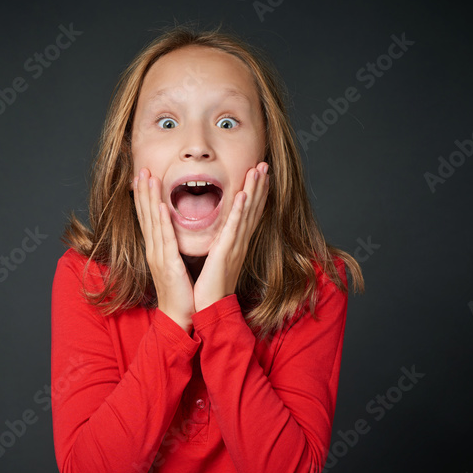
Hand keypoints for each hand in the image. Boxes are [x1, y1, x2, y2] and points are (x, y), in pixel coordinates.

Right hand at [132, 167, 194, 331]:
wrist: (180, 316)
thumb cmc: (181, 292)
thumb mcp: (176, 265)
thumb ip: (174, 248)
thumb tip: (176, 234)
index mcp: (157, 249)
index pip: (148, 217)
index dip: (144, 197)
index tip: (143, 177)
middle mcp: (154, 249)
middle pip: (145, 214)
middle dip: (142, 191)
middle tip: (140, 169)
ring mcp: (158, 256)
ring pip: (152, 221)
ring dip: (148, 198)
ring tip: (147, 177)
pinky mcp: (168, 263)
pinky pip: (164, 237)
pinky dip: (160, 220)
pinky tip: (158, 204)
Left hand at [193, 162, 269, 311]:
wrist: (208, 308)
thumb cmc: (208, 287)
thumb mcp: (214, 260)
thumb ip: (218, 245)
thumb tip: (217, 235)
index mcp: (235, 244)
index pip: (248, 214)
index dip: (256, 193)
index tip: (259, 175)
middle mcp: (239, 243)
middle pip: (253, 209)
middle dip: (260, 185)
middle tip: (264, 164)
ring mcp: (235, 247)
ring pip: (247, 213)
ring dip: (254, 190)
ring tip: (259, 170)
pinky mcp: (227, 253)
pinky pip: (235, 228)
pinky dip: (240, 211)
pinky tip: (244, 195)